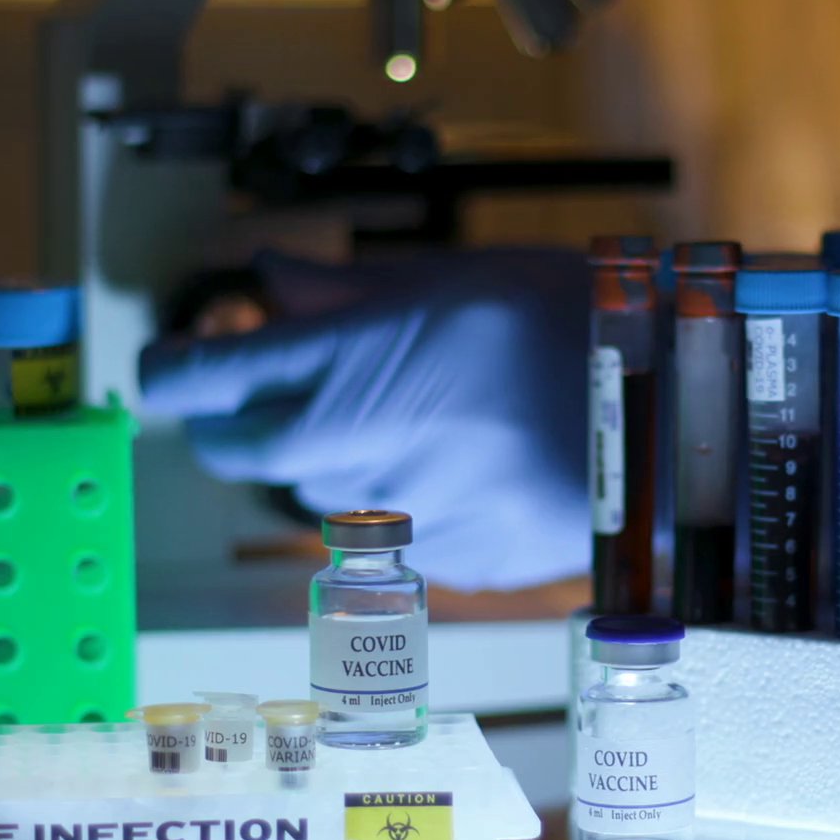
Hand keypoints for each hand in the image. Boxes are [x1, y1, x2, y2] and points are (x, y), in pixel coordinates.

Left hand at [140, 248, 590, 591]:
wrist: (678, 421)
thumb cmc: (579, 327)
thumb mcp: (458, 278)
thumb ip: (351, 290)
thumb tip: (273, 280)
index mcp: (358, 359)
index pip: (210, 375)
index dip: (170, 370)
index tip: (160, 367)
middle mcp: (363, 443)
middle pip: (240, 448)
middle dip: (226, 423)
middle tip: (240, 400)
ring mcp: (402, 512)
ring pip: (316, 494)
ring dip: (324, 460)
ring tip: (384, 421)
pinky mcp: (446, 560)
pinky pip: (389, 534)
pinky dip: (398, 500)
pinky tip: (451, 466)